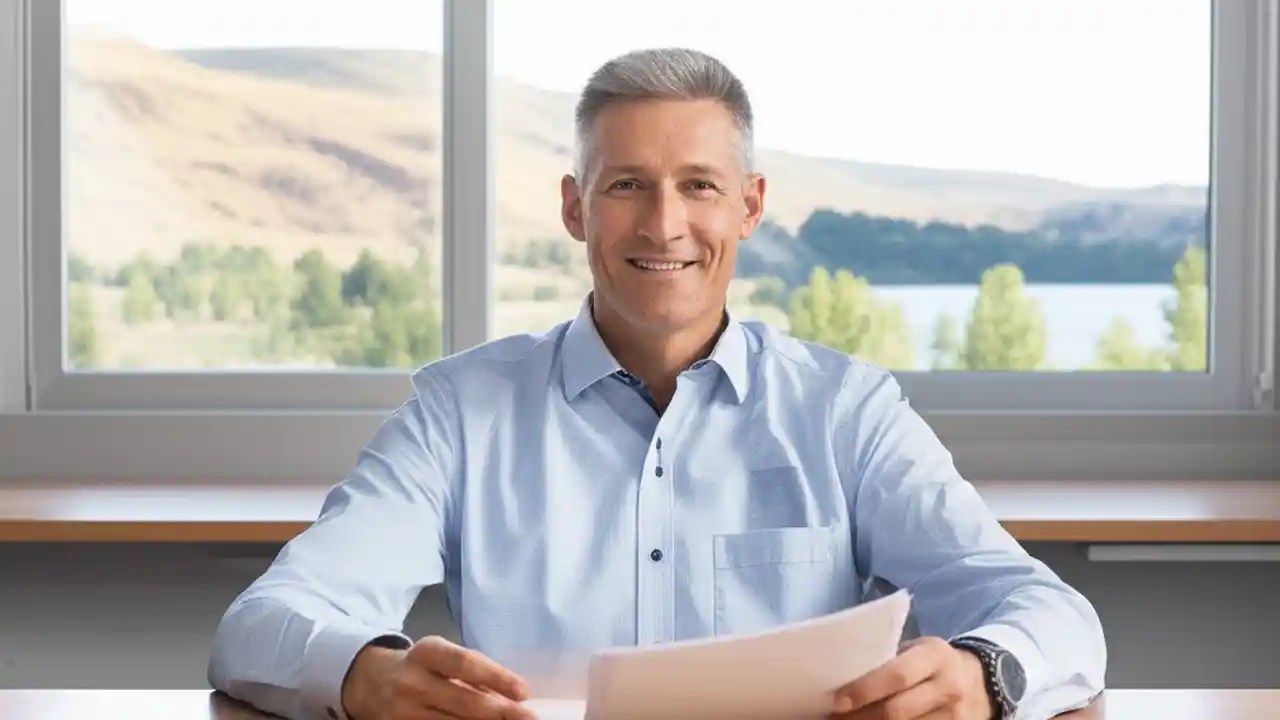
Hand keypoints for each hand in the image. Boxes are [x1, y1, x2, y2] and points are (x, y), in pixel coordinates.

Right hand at [341, 635, 534, 719]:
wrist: (369, 681)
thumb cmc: (420, 666)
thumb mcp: (440, 656)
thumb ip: (471, 670)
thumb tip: (511, 694)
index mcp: (427, 653)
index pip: (465, 664)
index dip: (497, 677)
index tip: (523, 691)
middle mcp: (413, 682)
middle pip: (463, 701)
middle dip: (500, 712)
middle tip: (528, 718)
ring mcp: (403, 712)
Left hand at [830, 637, 992, 719]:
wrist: (981, 683)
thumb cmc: (934, 663)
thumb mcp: (918, 650)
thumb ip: (889, 660)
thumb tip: (841, 675)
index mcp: (935, 656)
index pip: (897, 675)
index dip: (865, 690)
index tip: (837, 701)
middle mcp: (948, 687)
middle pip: (897, 711)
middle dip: (860, 717)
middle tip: (833, 719)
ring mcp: (954, 717)